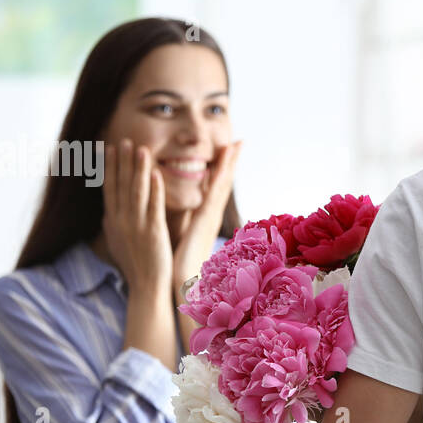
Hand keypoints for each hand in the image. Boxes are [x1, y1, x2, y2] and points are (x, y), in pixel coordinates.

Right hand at [101, 139, 172, 293]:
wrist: (145, 286)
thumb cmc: (134, 266)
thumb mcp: (117, 243)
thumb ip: (112, 226)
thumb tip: (105, 215)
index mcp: (113, 221)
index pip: (109, 188)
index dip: (109, 167)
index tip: (110, 148)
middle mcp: (121, 220)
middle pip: (121, 185)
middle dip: (122, 161)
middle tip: (125, 140)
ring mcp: (136, 226)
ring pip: (136, 191)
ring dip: (138, 169)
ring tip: (141, 149)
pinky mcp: (153, 232)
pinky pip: (153, 206)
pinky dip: (154, 189)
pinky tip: (156, 174)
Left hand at [173, 140, 240, 288]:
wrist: (184, 281)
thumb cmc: (183, 263)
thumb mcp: (185, 235)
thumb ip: (187, 221)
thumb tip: (188, 213)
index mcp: (206, 217)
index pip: (215, 188)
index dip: (223, 169)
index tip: (228, 151)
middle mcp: (212, 215)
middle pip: (224, 182)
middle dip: (231, 161)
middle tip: (239, 141)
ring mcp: (210, 217)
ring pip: (221, 185)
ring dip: (228, 165)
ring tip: (234, 145)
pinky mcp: (204, 222)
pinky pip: (212, 196)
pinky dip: (216, 179)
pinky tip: (218, 165)